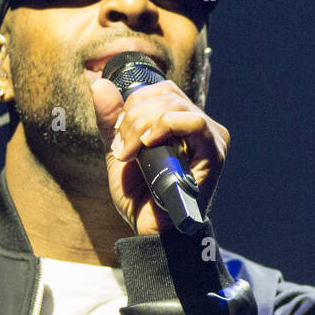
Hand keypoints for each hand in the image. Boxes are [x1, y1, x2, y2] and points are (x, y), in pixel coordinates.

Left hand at [86, 71, 229, 236]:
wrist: (151, 231)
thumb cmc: (140, 197)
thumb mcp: (118, 152)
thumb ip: (111, 120)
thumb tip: (99, 83)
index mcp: (181, 123)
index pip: (160, 90)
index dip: (132, 105)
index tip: (118, 137)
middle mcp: (199, 127)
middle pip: (165, 93)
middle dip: (133, 116)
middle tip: (123, 148)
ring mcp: (210, 138)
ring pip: (174, 104)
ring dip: (142, 125)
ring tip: (131, 153)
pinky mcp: (215, 152)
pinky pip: (193, 122)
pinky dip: (165, 126)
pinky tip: (149, 145)